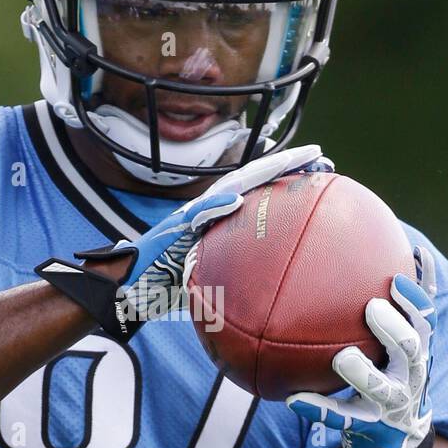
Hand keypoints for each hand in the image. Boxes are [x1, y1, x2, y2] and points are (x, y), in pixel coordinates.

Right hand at [37, 145, 332, 339]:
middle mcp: (208, 212)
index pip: (260, 195)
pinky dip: (215, 206)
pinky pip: (197, 216)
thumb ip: (235, 278)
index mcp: (220, 221)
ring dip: (257, 174)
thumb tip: (272, 295)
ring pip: (229, 187)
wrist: (126, 290)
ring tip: (289, 162)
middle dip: (285, 165)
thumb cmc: (165, 288)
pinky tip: (237, 199)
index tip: (321, 170)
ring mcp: (190, 216)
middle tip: (319, 153)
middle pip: (252, 181)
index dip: (288, 180)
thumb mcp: (211, 283)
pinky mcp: (172, 229)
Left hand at [286, 245, 437, 447]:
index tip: (405, 267)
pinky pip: (342, 420)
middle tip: (372, 308)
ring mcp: (392, 408)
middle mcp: (410, 380)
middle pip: (412, 349)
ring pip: (382, 389)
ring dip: (363, 373)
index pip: (425, 319)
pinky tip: (292, 402)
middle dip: (395, 328)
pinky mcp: (371, 432)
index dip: (419, 293)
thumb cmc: (386, 389)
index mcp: (415, 356)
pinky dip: (318, 410)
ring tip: (342, 359)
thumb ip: (381, 324)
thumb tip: (357, 274)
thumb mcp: (392, 358)